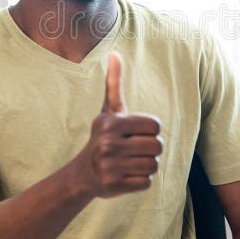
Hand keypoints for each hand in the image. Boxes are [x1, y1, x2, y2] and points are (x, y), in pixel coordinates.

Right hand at [76, 52, 161, 197]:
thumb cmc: (103, 137)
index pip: (155, 126)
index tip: (135, 134)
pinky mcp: (113, 185)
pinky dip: (141, 181)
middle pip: (157, 146)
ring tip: (130, 163)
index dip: (150, 131)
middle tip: (133, 151)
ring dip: (146, 166)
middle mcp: (108, 143)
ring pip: (153, 165)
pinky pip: (147, 183)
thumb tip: (115, 53)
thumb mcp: (108, 110)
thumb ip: (114, 83)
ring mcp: (109, 166)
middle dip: (150, 150)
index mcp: (111, 123)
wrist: (82, 174)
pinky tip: (126, 176)